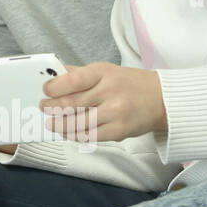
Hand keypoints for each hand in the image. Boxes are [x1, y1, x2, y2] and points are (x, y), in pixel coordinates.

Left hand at [43, 62, 164, 141]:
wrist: (162, 100)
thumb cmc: (129, 83)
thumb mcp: (106, 70)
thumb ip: (80, 74)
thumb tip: (53, 78)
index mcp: (104, 73)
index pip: (72, 80)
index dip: (54, 87)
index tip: (45, 90)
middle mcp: (110, 92)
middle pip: (72, 103)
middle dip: (52, 107)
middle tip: (44, 108)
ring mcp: (115, 113)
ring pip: (78, 123)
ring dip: (60, 124)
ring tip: (52, 123)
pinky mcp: (119, 131)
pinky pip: (91, 136)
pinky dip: (76, 135)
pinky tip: (68, 132)